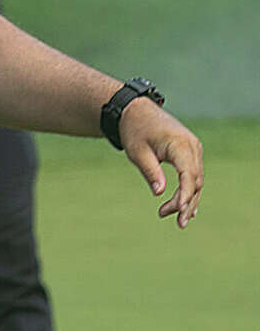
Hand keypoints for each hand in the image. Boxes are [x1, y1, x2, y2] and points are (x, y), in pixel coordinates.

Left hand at [118, 98, 203, 228]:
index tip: (178, 210)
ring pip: (197, 180)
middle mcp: (192, 147)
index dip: (185, 194)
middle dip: (185, 202)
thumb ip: (150, 171)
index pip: (188, 175)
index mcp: (180, 144)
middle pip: (195, 181)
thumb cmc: (134, 130)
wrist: (135, 110)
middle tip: (173, 220)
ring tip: (178, 220)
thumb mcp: (137, 152)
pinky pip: (193, 175)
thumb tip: (159, 193)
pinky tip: (185, 208)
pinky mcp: (190, 153)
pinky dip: (189, 190)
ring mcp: (194, 149)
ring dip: (188, 200)